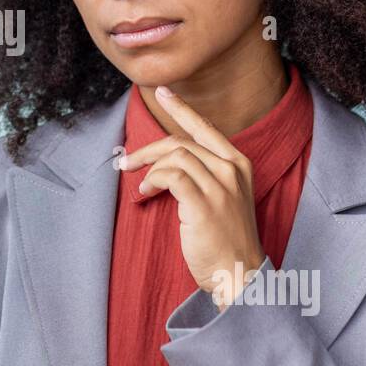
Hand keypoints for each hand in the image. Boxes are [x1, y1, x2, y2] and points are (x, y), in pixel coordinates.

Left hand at [119, 85, 265, 310]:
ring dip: (148, 169)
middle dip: (148, 149)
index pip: (205, 127)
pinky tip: (146, 194)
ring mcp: (220, 186)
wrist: (239, 273)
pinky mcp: (204, 203)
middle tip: (127, 161)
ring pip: (174, 156)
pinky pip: (170, 176)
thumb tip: (167, 161)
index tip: (162, 92)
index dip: (181, 108)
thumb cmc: (225, 239)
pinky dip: (152, 181)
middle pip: (181, 142)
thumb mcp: (223, 197)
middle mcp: (232, 170)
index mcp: (238, 164)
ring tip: (141, 188)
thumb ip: (204, 175)